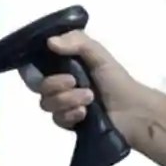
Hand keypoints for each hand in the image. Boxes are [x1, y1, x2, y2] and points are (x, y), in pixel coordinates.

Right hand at [19, 31, 151, 141]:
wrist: (133, 111)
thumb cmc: (117, 80)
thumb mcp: (99, 55)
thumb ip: (77, 42)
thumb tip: (49, 42)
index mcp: (65, 66)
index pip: (36, 66)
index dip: (31, 67)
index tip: (40, 65)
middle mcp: (60, 85)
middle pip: (37, 86)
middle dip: (54, 84)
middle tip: (74, 81)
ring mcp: (64, 105)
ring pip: (46, 104)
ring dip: (67, 100)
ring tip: (89, 98)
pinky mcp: (69, 123)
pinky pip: (57, 119)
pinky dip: (71, 114)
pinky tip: (85, 113)